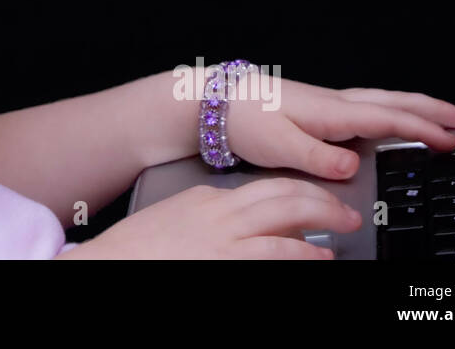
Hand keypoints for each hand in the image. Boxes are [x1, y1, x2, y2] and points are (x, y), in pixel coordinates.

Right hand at [88, 177, 360, 258]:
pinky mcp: (228, 261)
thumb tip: (231, 234)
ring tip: (343, 229)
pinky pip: (277, 251)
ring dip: (323, 220)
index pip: (262, 188)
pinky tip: (320, 257)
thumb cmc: (133, 255)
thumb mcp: (171, 225)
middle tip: (345, 209)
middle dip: (320, 198)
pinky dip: (305, 252)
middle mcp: (219, 212)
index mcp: (204, 199)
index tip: (311, 204)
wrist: (109, 265)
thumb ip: (202, 223)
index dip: (295, 194)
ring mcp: (225, 237)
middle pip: (282, 192)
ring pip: (287, 215)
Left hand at [222, 74, 454, 178]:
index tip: (453, 139)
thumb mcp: (278, 144)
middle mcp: (332, 102)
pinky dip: (390, 111)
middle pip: (394, 102)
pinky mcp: (315, 108)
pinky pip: (365, 107)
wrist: (208, 101)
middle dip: (433, 110)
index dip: (423, 130)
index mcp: (330, 111)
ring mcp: (325, 103)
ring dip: (415, 107)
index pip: (388, 119)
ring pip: (381, 101)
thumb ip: (318, 157)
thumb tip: (352, 166)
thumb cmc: (240, 117)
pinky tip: (390, 120)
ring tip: (441, 116)